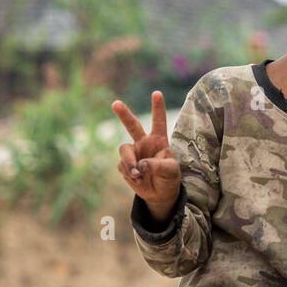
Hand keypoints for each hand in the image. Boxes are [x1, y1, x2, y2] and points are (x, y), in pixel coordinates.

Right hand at [113, 91, 180, 219]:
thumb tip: (140, 164)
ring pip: (124, 150)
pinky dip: (129, 173)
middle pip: (132, 126)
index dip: (158, 108)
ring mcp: (133, 153)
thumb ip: (158, 165)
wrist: (159, 194)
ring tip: (138, 174)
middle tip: (115, 103)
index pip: (158, 121)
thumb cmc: (169, 178)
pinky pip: (122, 166)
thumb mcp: (171, 171)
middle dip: (124, 114)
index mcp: (159, 141)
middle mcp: (144, 143)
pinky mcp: (125, 165)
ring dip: (129, 162)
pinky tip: (137, 179)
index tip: (157, 93)